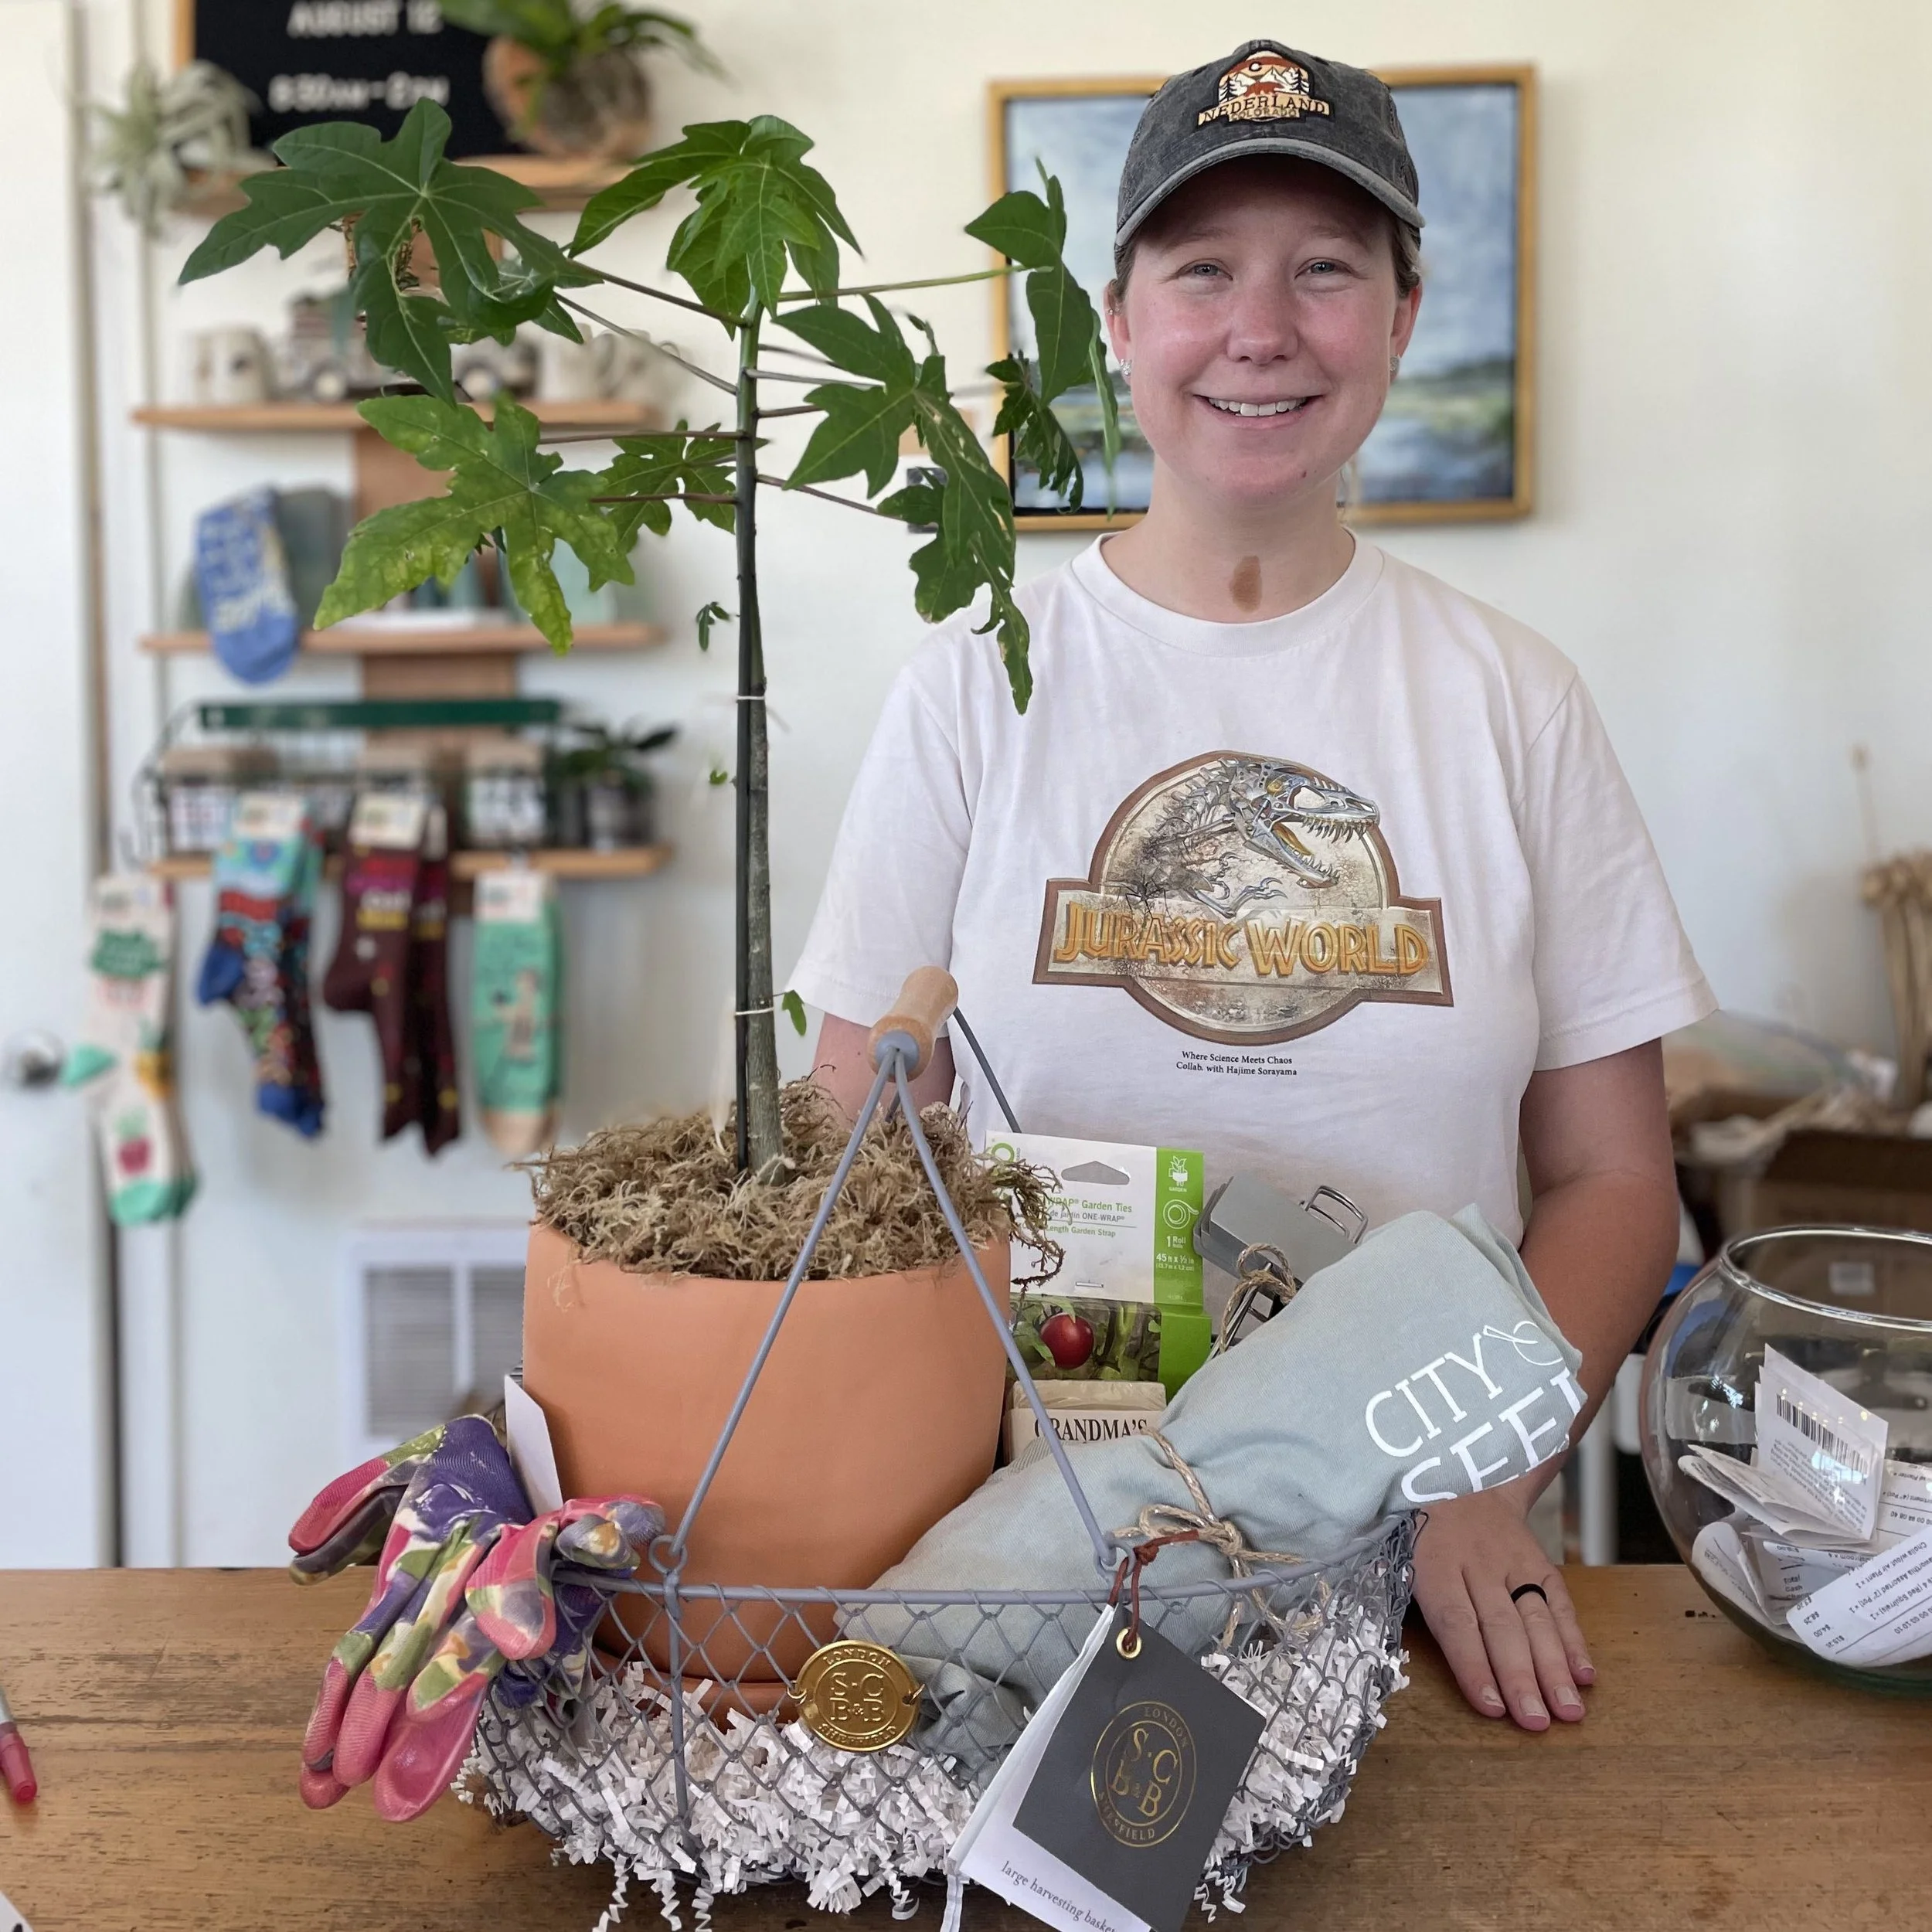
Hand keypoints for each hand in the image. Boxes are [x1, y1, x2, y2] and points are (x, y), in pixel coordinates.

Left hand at [1410, 1484, 1594, 1729]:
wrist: (1452, 1468)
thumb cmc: (1410, 1523)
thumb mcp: (1389, 1546)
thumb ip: (1388, 1587)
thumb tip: (1369, 1629)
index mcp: (1432, 1563)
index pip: (1455, 1621)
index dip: (1474, 1666)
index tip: (1491, 1708)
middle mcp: (1476, 1562)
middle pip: (1500, 1625)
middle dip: (1521, 1677)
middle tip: (1537, 1722)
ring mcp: (1511, 1560)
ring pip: (1535, 1616)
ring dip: (1554, 1667)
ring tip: (1568, 1711)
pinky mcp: (1536, 1558)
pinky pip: (1557, 1599)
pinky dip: (1573, 1638)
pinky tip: (1584, 1675)